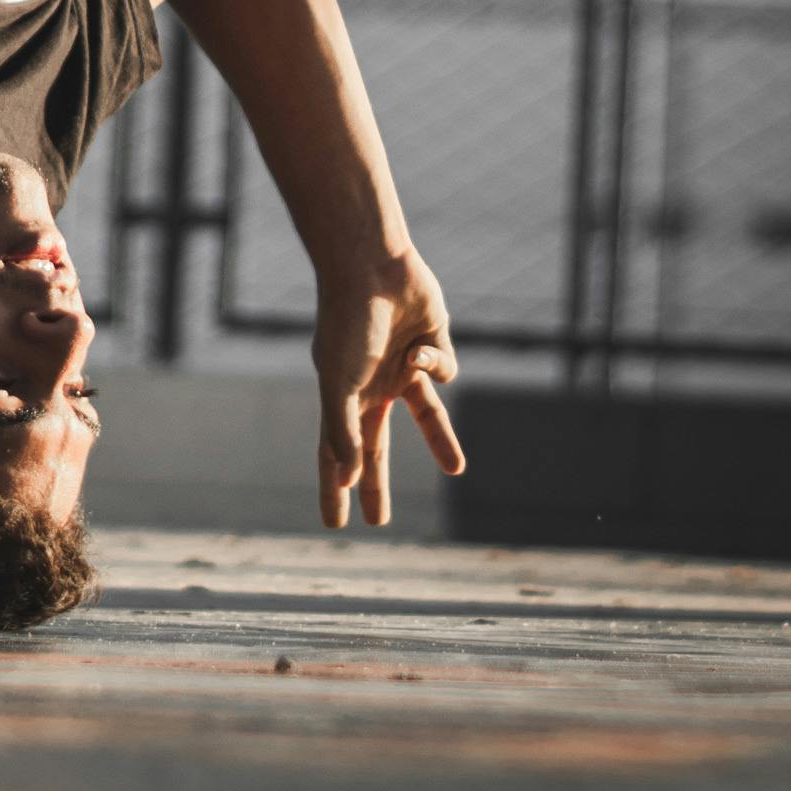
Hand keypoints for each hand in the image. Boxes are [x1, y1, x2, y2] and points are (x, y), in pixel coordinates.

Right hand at [310, 243, 464, 530]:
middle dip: (376, 480)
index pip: (336, 453)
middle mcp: (373, 385)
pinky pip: (442, 372)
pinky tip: (420, 350)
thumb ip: (342, 431)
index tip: (334, 523)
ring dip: (441, 440)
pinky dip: (435, 368)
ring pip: (426, 414)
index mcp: (343, 396)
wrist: (372, 267)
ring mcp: (403, 367)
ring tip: (456, 469)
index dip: (335, 488)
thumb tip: (348, 479)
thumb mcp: (339, 382)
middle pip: (377, 444)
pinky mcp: (433, 345)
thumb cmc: (348, 323)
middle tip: (378, 520)